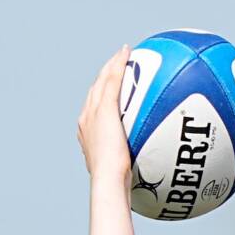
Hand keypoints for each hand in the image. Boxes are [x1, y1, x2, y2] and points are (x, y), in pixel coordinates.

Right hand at [78, 46, 132, 181]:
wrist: (107, 179)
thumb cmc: (116, 182)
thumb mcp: (122, 171)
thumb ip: (130, 164)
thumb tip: (148, 170)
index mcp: (87, 131)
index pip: (94, 105)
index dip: (101, 92)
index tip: (113, 86)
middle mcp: (86, 118)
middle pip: (95, 90)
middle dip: (105, 75)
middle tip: (119, 64)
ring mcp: (93, 112)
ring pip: (101, 81)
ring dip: (111, 65)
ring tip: (123, 54)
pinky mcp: (104, 109)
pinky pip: (112, 80)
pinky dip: (118, 64)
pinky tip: (127, 53)